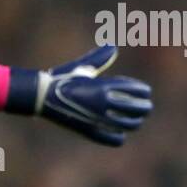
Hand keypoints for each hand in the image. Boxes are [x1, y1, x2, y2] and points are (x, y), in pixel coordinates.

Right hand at [37, 45, 152, 146]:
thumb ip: (99, 59)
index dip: (144, 92)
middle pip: (139, 109)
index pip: (138, 90)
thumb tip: (113, 47)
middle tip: (144, 107)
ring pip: (130, 125)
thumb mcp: (81, 68)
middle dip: (144, 107)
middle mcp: (104, 103)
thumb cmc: (62, 79)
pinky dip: (119, 136)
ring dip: (135, 122)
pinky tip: (117, 132)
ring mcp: (98, 119)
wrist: (42, 96)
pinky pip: (115, 139)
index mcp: (104, 86)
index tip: (144, 92)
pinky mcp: (90, 132)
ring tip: (134, 120)